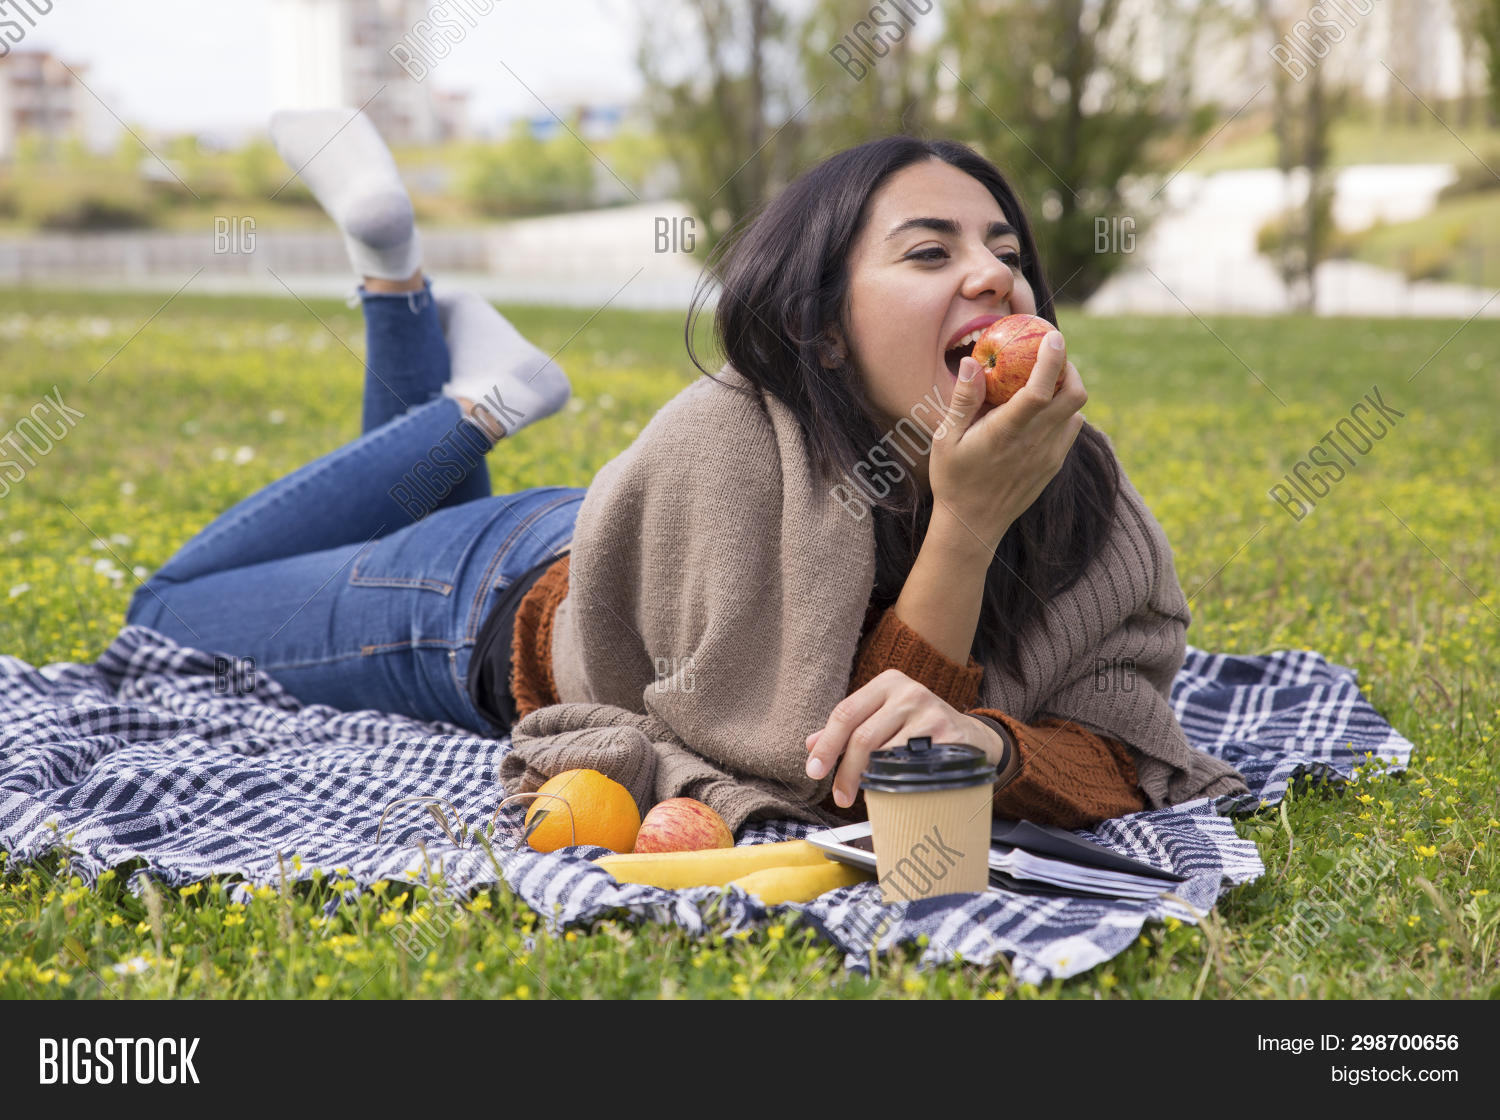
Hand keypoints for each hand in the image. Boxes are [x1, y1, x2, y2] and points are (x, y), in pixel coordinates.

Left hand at [804, 669, 1006, 808]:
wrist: (971, 736)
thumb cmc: (917, 727)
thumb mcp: (883, 716)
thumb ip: (848, 727)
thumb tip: (810, 744)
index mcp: (887, 683)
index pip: (845, 713)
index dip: (826, 746)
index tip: (814, 771)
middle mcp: (909, 692)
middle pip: (863, 737)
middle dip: (845, 772)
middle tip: (839, 796)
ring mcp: (931, 713)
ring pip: (887, 754)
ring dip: (870, 780)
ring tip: (865, 793)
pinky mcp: (950, 736)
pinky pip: (913, 766)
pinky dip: (898, 783)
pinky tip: (893, 791)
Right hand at [927, 331, 1086, 553]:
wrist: (974, 525)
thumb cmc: (953, 479)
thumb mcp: (945, 439)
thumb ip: (962, 400)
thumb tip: (971, 361)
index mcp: (1006, 433)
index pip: (1040, 390)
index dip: (1051, 359)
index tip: (1051, 335)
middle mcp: (1035, 443)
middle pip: (1074, 395)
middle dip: (1068, 366)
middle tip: (1050, 353)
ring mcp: (1049, 455)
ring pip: (1077, 410)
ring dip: (1067, 388)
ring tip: (1044, 380)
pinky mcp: (1054, 464)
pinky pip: (1071, 428)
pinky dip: (1064, 410)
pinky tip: (1042, 409)